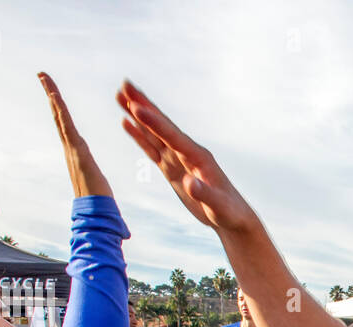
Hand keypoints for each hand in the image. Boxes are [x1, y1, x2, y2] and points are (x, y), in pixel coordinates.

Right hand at [39, 73, 111, 197]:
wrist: (97, 216)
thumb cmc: (100, 206)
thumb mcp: (100, 188)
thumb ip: (98, 186)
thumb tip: (100, 194)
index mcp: (78, 154)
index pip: (67, 126)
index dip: (60, 109)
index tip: (54, 93)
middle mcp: (71, 150)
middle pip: (59, 117)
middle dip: (51, 95)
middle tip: (42, 75)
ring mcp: (72, 150)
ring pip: (60, 118)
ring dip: (52, 96)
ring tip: (44, 77)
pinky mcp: (78, 152)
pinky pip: (67, 126)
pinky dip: (60, 110)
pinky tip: (54, 96)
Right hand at [116, 81, 252, 234]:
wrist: (233, 217)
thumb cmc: (228, 211)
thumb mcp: (217, 206)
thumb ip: (204, 193)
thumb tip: (189, 183)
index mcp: (197, 157)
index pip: (171, 136)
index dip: (153, 122)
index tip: (135, 106)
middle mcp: (186, 152)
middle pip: (160, 125)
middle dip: (142, 105)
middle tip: (124, 84)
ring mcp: (178, 159)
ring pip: (153, 132)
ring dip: (137, 115)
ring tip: (120, 96)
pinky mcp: (172, 168)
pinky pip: (152, 148)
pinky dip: (139, 135)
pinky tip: (127, 123)